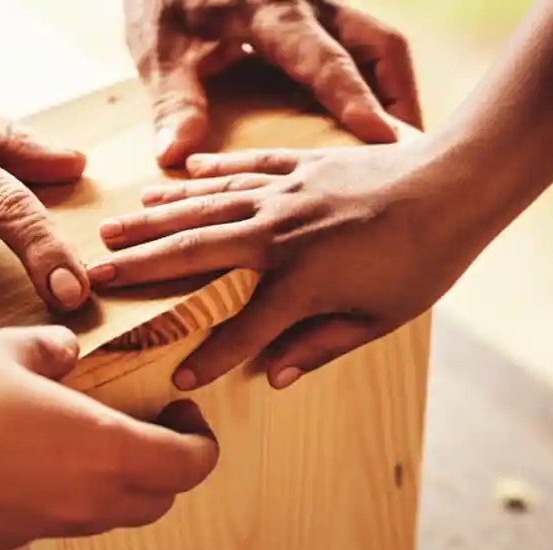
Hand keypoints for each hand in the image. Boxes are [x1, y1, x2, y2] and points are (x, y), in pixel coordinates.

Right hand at [0, 325, 218, 549]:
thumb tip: (67, 353)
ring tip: (77, 438)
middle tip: (143, 425)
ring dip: (108, 484)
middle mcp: (75, 502)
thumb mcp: (6, 347)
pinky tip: (11, 459)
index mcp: (98, 448)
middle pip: (152, 502)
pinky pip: (41, 524)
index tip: (182, 414)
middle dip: (162, 468)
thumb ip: (52, 351)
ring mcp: (30, 530)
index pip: (187, 468)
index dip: (199, 444)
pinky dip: (49, 498)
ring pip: (98, 518)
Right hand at [87, 141, 487, 389]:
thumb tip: (275, 378)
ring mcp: (286, 193)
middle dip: (141, 266)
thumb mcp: (380, 318)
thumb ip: (321, 345)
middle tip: (96, 276)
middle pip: (195, 252)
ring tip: (114, 226)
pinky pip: (244, 167)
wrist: (456, 185)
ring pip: (206, 206)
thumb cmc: (424, 262)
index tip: (176, 381)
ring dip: (156, 217)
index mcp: (302, 280)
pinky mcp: (300, 164)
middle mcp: (280, 234)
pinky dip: (209, 172)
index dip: (209, 359)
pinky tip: (179, 175)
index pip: (242, 329)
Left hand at [124, 0, 420, 166]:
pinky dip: (378, 82)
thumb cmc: (164, 5)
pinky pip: (365, 47)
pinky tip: (375, 122)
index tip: (383, 137)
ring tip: (400, 144)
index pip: (324, 61)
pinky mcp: (321, 15)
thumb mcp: (159, 52)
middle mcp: (310, 5)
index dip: (356, 100)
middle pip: (381, 44)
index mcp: (272, 14)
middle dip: (401, 96)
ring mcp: (322, 7)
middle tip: (409, 152)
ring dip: (396, 90)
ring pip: (381, 43)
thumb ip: (173, 101)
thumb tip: (174, 154)